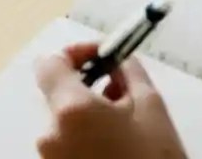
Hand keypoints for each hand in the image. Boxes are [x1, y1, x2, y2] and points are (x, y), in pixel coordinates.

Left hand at [33, 43, 186, 158]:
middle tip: (121, 90)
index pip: (50, 63)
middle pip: (59, 93)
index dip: (75, 53)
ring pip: (64, 121)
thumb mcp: (151, 108)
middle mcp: (50, 134)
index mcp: (70, 110)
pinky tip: (114, 144)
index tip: (100, 55)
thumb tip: (118, 58)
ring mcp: (50, 158)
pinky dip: (85, 137)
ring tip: (124, 125)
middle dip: (88, 86)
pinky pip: (66, 144)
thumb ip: (128, 72)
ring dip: (89, 114)